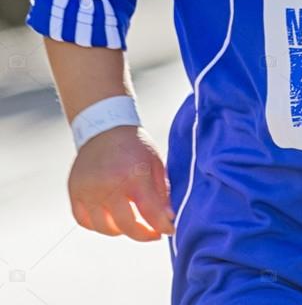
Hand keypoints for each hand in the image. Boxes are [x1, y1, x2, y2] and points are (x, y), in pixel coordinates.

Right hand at [68, 125, 175, 240]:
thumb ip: (162, 191)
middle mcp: (108, 185)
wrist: (105, 126)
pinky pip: (85, 221)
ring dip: (120, 229)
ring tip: (129, 219)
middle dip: (142, 234)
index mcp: (133, 175)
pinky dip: (98, 223)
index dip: (162, 226)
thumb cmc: (133, 144)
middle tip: (151, 232)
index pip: (150, 212)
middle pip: (126, 227)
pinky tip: (109, 216)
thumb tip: (168, 219)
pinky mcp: (75, 192)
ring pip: (104, 228)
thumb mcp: (155, 161)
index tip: (169, 231)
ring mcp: (89, 190)